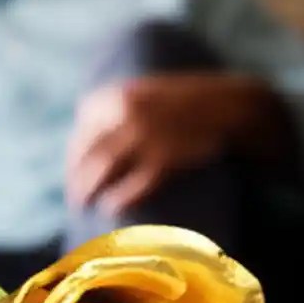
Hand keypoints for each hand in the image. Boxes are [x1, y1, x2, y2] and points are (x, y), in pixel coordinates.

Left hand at [66, 73, 272, 214]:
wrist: (230, 105)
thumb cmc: (182, 104)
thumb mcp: (140, 94)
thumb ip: (111, 113)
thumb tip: (81, 143)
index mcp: (111, 97)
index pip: (80, 136)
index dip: (73, 162)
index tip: (73, 178)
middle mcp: (122, 114)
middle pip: (85, 155)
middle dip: (77, 181)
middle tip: (76, 200)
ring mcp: (143, 135)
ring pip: (101, 172)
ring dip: (88, 193)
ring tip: (84, 207)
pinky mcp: (165, 158)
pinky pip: (133, 186)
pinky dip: (119, 200)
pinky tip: (112, 208)